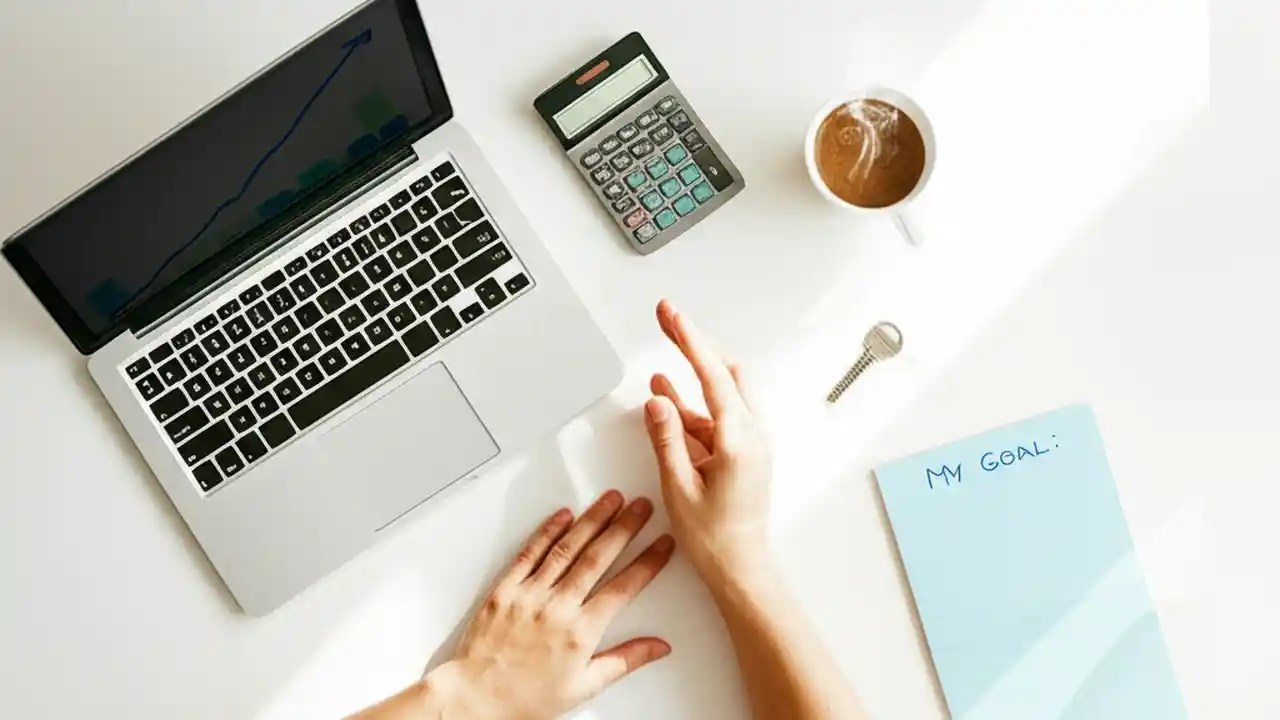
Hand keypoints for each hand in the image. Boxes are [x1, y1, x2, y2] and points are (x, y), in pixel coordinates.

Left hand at [419, 492, 674, 719]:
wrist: (476, 699)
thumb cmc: (526, 699)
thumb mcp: (585, 687)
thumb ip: (625, 660)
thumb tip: (658, 647)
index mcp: (580, 632)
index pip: (624, 587)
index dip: (648, 562)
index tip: (663, 543)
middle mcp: (556, 607)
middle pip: (599, 557)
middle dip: (625, 527)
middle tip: (642, 507)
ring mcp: (529, 594)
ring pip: (567, 548)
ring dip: (592, 519)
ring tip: (611, 500)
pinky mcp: (504, 589)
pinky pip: (529, 553)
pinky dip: (548, 531)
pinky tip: (564, 515)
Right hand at [644, 300, 772, 585]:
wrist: (742, 567)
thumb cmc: (715, 538)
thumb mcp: (680, 488)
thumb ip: (667, 439)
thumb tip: (657, 400)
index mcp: (739, 440)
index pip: (712, 375)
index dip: (689, 339)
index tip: (671, 315)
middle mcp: (751, 434)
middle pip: (726, 371)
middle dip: (695, 344)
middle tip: (667, 321)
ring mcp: (750, 441)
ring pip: (723, 390)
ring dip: (693, 372)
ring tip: (663, 352)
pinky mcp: (743, 450)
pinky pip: (718, 414)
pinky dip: (693, 402)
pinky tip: (667, 395)